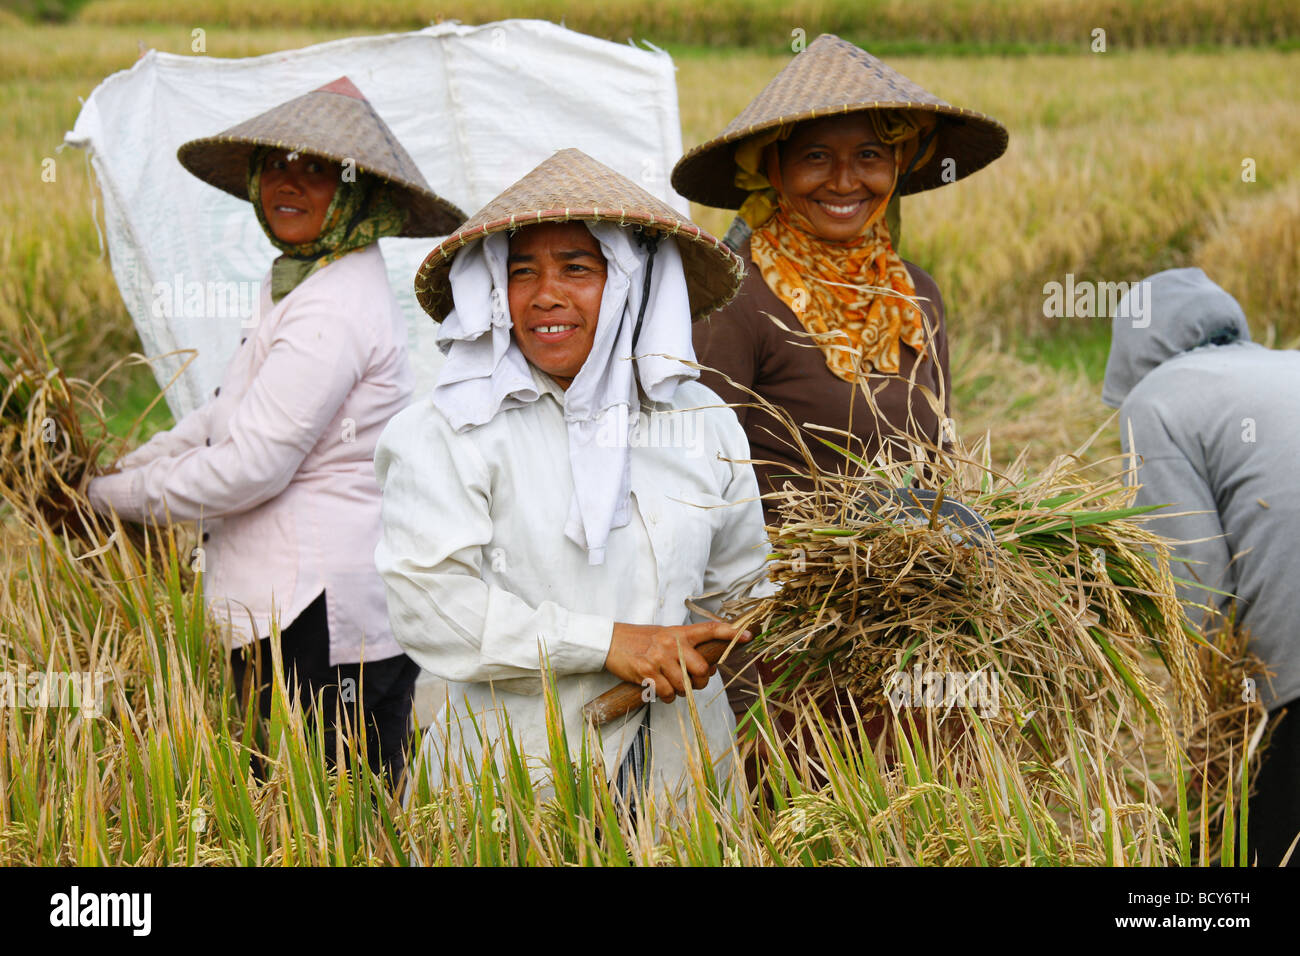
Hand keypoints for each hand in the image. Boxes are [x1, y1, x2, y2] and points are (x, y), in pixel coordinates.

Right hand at [604, 620, 751, 703]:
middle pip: (701, 670)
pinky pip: (666, 694)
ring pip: (684, 686)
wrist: (610, 641)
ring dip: (680, 692)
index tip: (748, 636)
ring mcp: (660, 659)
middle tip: (692, 682)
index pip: (710, 629)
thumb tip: (706, 666)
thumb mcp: (665, 635)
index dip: (730, 633)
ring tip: (669, 684)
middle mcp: (672, 644)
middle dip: (700, 681)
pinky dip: (665, 697)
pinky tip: (658, 689)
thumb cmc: (640, 640)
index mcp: (679, 633)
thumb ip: (685, 646)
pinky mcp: (647, 673)